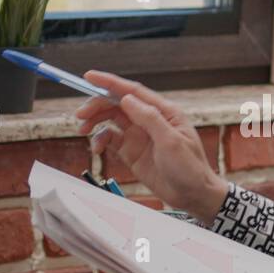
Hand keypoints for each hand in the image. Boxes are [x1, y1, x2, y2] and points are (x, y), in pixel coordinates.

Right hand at [74, 70, 227, 222]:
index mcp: (163, 111)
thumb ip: (149, 119)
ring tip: (82, 129)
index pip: (132, 91)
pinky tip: (97, 148)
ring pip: (111, 120)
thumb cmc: (190, 168)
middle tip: (80, 115)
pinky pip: (111, 140)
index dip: (109, 82)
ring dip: (95, 121)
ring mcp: (139, 136)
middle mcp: (149, 120)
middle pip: (117, 104)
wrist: (193, 196)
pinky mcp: (132, 152)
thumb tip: (126, 99)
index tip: (88, 76)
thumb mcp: (171, 142)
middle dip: (96, 106)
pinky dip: (100, 141)